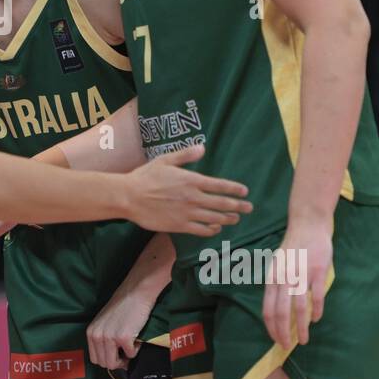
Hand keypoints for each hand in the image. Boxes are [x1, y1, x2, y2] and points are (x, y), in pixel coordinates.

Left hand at [87, 281, 159, 370]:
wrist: (135, 293)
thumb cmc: (122, 307)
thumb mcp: (104, 323)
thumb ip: (102, 339)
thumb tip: (109, 359)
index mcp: (91, 332)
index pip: (95, 359)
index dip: (108, 359)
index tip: (117, 354)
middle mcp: (97, 335)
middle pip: (104, 363)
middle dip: (117, 361)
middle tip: (126, 351)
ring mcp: (109, 337)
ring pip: (114, 364)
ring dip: (125, 358)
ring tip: (130, 345)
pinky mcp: (123, 338)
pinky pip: (130, 355)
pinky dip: (136, 349)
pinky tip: (136, 338)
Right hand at [124, 144, 250, 233]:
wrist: (129, 197)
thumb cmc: (145, 176)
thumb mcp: (165, 160)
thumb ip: (186, 155)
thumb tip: (202, 147)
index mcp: (191, 180)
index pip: (220, 185)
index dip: (235, 189)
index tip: (245, 191)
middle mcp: (193, 198)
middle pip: (223, 204)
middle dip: (239, 206)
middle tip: (249, 207)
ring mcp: (187, 213)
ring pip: (215, 218)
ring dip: (228, 219)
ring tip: (236, 218)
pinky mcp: (180, 226)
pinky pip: (202, 230)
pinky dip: (212, 230)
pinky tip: (216, 228)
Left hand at [262, 215, 332, 348]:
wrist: (307, 225)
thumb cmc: (292, 248)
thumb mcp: (278, 266)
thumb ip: (277, 285)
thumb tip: (278, 311)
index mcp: (272, 278)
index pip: (267, 309)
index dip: (271, 327)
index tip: (276, 340)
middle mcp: (283, 278)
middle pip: (280, 312)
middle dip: (283, 333)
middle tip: (286, 347)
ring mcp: (300, 274)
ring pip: (298, 308)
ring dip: (300, 327)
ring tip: (304, 340)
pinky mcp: (318, 271)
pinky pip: (316, 296)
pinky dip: (316, 311)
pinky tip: (316, 319)